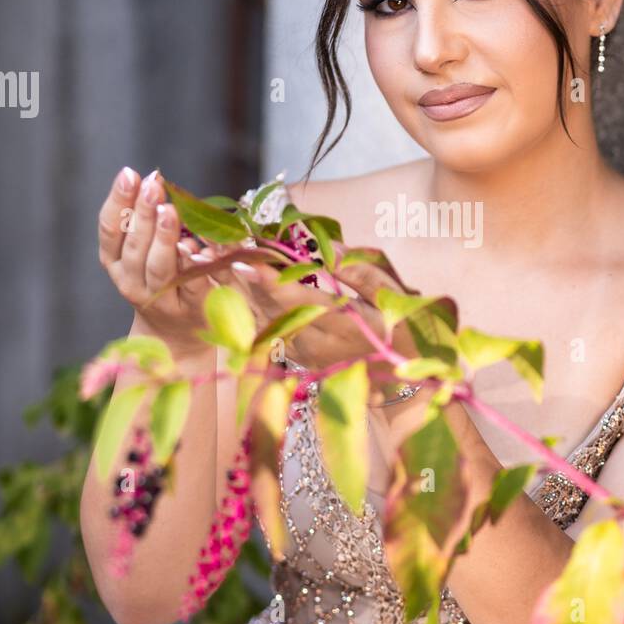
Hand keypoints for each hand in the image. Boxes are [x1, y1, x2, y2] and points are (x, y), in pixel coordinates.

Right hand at [97, 165, 235, 355]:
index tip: (129, 174)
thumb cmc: (159, 277)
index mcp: (115, 263)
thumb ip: (143, 219)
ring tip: (171, 210)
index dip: (118, 202)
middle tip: (153, 186)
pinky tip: (198, 245)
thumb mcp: (142, 250)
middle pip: (134, 247)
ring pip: (159, 268)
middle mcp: (131, 283)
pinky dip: (195, 265)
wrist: (176, 334)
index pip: (110, 230)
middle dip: (143, 214)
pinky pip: (194, 285)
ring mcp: (160, 299)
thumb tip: (150, 178)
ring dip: (163, 238)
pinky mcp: (191, 309)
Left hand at [222, 251, 420, 399]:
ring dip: (238, 287)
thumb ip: (360, 273)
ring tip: (213, 256)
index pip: (294, 299)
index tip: (240, 258)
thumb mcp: (393, 296)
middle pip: (268, 306)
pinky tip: (234, 279)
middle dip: (240, 274)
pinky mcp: (301, 357)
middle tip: (214, 244)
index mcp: (342, 324)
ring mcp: (306, 353)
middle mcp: (316, 343)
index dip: (265, 278)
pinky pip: (270, 326)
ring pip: (264, 317)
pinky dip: (252, 302)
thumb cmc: (407, 329)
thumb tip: (330, 248)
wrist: (411, 379)